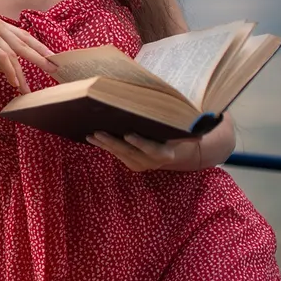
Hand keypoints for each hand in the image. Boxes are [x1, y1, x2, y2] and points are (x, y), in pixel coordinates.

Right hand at [0, 13, 57, 92]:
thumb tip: (6, 69)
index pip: (23, 35)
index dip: (39, 47)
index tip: (51, 58)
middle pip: (25, 43)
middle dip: (41, 58)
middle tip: (55, 71)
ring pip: (14, 53)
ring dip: (22, 73)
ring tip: (28, 89)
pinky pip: (2, 57)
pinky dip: (10, 71)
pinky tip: (13, 82)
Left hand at [86, 132, 203, 171]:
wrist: (176, 152)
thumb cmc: (177, 136)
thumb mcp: (181, 133)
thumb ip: (181, 128)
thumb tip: (188, 116)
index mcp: (166, 154)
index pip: (152, 149)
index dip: (140, 142)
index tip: (128, 134)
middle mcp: (152, 162)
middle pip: (129, 152)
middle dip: (112, 142)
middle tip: (98, 132)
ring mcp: (140, 165)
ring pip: (119, 154)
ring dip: (104, 144)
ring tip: (91, 134)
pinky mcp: (131, 164)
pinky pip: (116, 155)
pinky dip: (104, 146)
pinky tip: (92, 138)